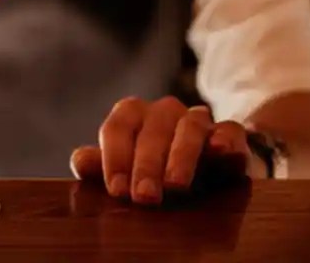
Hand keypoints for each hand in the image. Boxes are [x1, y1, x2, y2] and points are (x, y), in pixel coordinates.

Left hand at [70, 97, 263, 205]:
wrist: (204, 165)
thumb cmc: (154, 167)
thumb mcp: (127, 168)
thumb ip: (103, 165)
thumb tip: (80, 161)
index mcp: (133, 115)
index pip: (118, 128)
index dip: (115, 158)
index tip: (117, 190)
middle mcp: (164, 111)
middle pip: (152, 131)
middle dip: (147, 166)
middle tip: (145, 197)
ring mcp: (197, 119)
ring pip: (189, 128)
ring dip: (182, 156)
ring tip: (176, 185)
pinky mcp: (228, 133)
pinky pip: (229, 130)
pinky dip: (225, 139)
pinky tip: (220, 150)